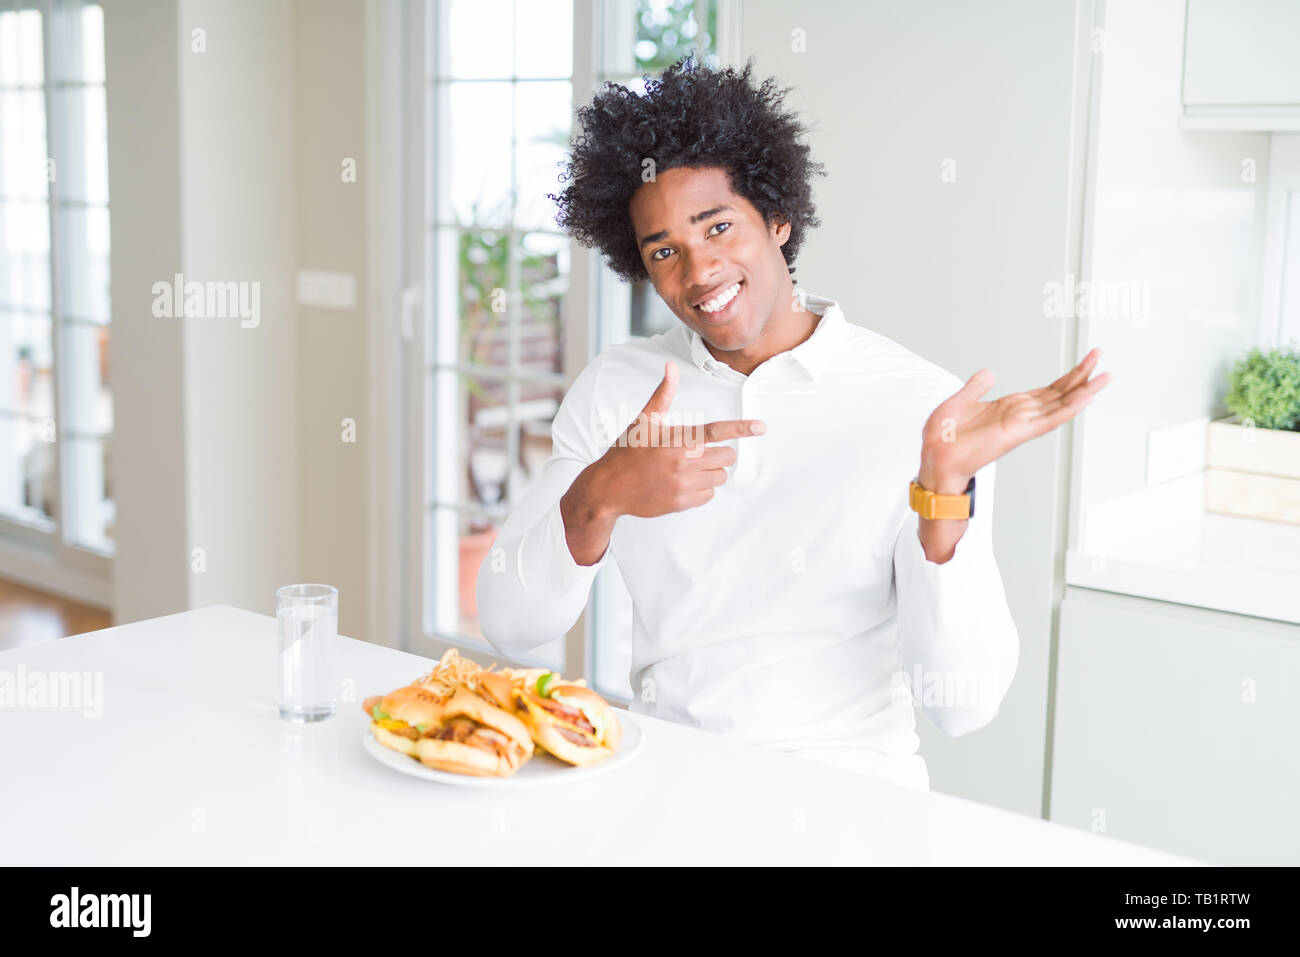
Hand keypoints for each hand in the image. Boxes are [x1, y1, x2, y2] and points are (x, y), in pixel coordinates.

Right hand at [593, 359, 766, 517]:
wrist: (607, 487)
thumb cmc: (627, 451)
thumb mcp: (644, 421)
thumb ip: (662, 394)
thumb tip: (670, 366)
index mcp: (677, 439)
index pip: (716, 431)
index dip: (741, 428)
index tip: (761, 427)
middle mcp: (683, 462)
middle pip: (726, 457)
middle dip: (719, 453)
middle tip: (699, 452)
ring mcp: (683, 484)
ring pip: (719, 477)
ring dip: (711, 472)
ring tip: (688, 469)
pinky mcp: (681, 503)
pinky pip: (709, 496)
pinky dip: (702, 490)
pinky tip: (682, 484)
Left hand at [918, 348, 1112, 493]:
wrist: (935, 457)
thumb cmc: (944, 437)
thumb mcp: (960, 401)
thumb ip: (976, 387)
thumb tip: (988, 373)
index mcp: (1009, 408)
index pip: (1047, 391)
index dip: (1067, 377)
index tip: (1084, 361)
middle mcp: (1020, 415)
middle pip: (1060, 394)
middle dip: (1081, 376)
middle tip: (1100, 356)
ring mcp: (1022, 425)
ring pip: (1061, 406)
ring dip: (1084, 391)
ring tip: (1105, 376)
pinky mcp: (1018, 433)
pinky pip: (1049, 420)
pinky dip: (1068, 409)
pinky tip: (1085, 398)